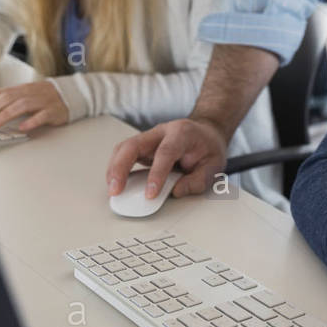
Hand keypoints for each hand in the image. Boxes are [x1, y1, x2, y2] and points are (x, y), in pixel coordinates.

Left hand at [0, 80, 68, 132]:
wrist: (71, 93)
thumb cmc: (44, 97)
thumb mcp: (25, 95)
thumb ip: (8, 101)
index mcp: (20, 89)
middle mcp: (29, 93)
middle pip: (6, 99)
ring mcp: (42, 101)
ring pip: (21, 105)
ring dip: (5, 115)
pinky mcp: (54, 110)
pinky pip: (42, 116)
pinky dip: (32, 121)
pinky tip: (23, 128)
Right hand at [106, 118, 227, 200]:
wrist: (206, 132)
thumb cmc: (208, 148)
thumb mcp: (214, 165)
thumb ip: (198, 180)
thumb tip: (175, 192)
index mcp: (182, 133)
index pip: (165, 152)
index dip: (156, 174)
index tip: (150, 194)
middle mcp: (161, 132)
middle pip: (134, 145)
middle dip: (121, 168)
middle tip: (116, 190)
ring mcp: (149, 137)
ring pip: (123, 148)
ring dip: (114, 169)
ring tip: (113, 190)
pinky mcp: (142, 146)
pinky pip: (123, 154)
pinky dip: (116, 169)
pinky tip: (115, 183)